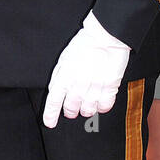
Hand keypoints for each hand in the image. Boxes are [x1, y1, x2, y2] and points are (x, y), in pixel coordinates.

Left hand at [42, 12, 130, 127]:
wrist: (104, 36)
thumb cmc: (83, 45)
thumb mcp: (64, 59)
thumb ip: (58, 77)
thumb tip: (55, 91)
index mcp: (65, 76)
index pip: (54, 101)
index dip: (50, 115)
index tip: (50, 123)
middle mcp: (78, 84)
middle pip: (71, 109)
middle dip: (70, 111)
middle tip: (72, 108)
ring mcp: (95, 87)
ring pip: (88, 111)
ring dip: (86, 109)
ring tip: (87, 101)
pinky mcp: (110, 87)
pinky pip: (104, 106)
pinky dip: (101, 106)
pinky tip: (99, 99)